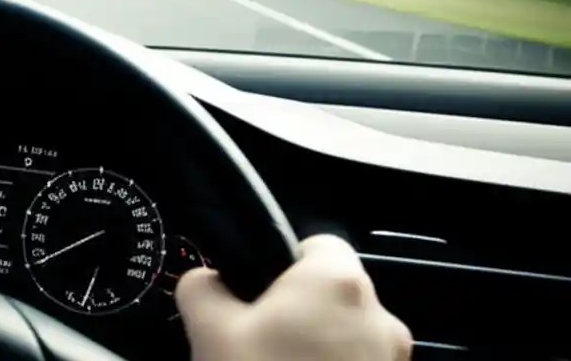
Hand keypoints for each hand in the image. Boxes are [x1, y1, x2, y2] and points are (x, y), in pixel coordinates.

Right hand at [177, 234, 411, 360]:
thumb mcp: (209, 332)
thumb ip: (201, 288)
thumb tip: (203, 281)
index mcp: (335, 281)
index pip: (314, 243)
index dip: (279, 265)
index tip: (255, 294)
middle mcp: (378, 316)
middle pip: (330, 294)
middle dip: (295, 313)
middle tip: (254, 342)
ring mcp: (391, 360)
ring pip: (344, 336)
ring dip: (314, 349)